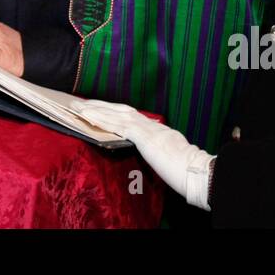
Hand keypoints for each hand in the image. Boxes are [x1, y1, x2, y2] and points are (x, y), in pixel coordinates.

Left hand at [71, 99, 213, 208]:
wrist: (197, 171)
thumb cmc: (185, 169)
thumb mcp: (169, 155)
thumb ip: (158, 148)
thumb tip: (150, 147)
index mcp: (157, 129)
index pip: (130, 115)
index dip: (113, 110)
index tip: (99, 107)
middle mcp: (151, 124)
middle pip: (120, 108)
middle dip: (100, 105)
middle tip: (81, 103)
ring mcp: (147, 128)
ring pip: (115, 113)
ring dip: (94, 109)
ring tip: (77, 107)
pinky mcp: (142, 136)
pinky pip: (116, 124)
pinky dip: (100, 119)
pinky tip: (87, 118)